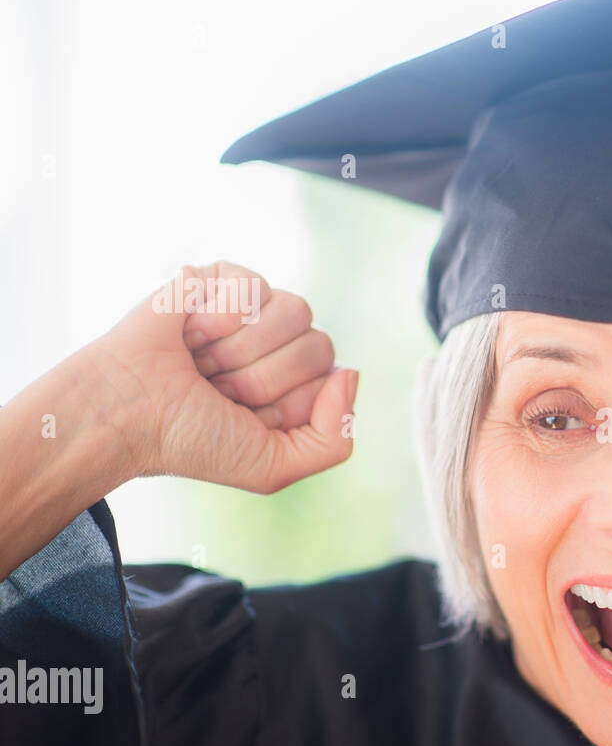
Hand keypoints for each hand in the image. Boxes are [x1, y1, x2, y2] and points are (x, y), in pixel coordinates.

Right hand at [93, 261, 357, 492]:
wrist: (127, 411)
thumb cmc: (193, 440)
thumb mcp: (273, 466)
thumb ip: (335, 440)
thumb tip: (349, 373)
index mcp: (299, 387)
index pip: (334, 379)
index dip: (289, 403)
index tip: (242, 416)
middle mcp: (283, 347)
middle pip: (320, 345)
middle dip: (264, 378)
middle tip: (217, 389)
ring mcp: (257, 311)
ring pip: (296, 311)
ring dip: (241, 348)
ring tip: (202, 361)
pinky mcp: (224, 279)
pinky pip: (255, 286)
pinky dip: (217, 316)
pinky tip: (188, 331)